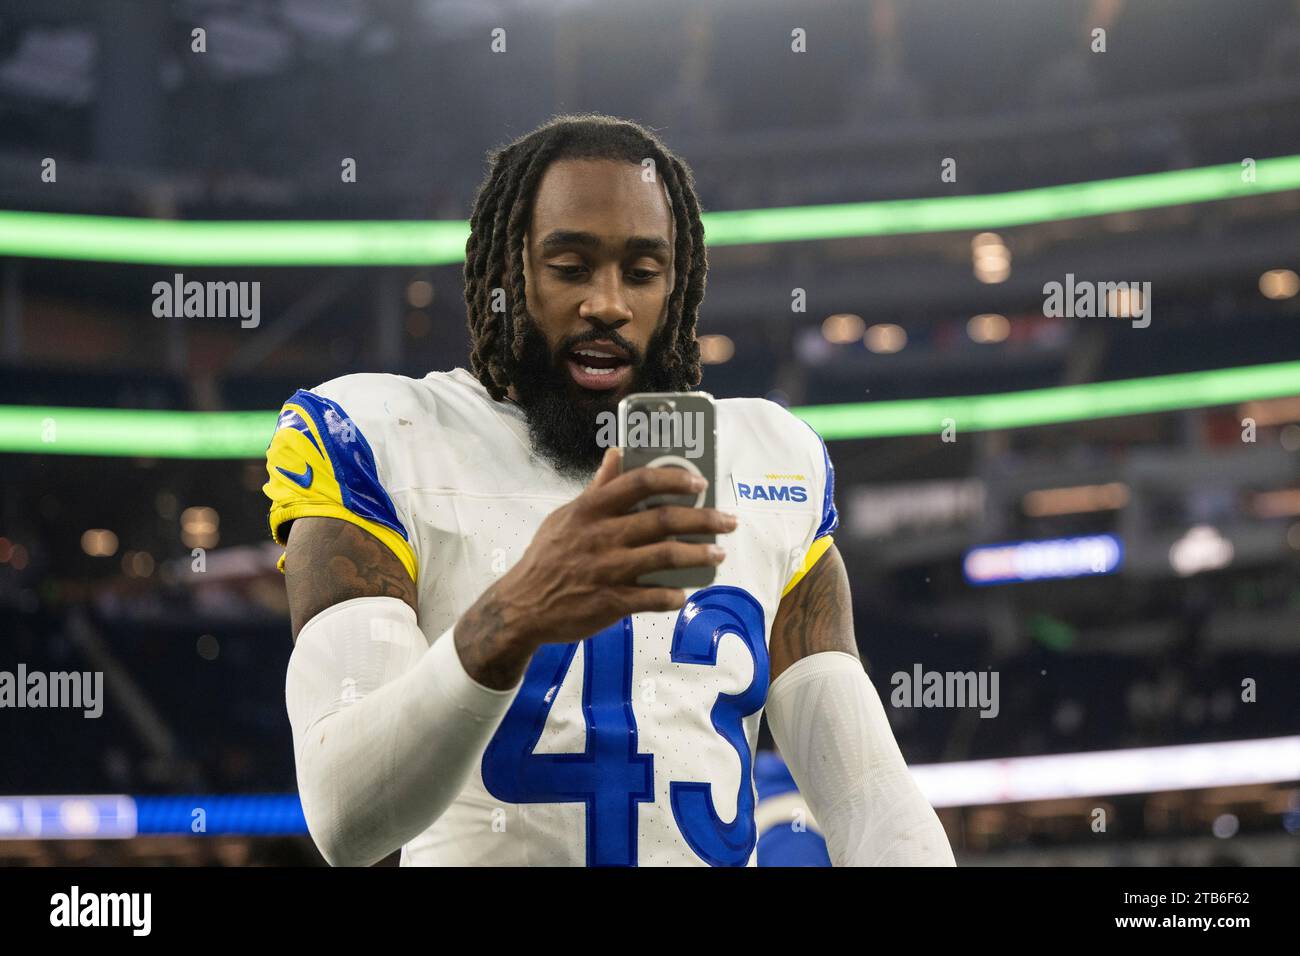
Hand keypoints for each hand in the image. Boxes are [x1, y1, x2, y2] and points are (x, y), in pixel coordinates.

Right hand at [454, 448, 736, 686]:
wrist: (522, 606)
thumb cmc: (548, 557)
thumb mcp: (565, 517)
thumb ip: (597, 488)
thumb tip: (617, 452)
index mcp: (591, 510)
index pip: (638, 483)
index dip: (674, 479)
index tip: (700, 483)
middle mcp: (601, 536)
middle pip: (662, 520)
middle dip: (703, 519)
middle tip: (728, 521)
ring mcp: (606, 570)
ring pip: (664, 556)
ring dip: (698, 554)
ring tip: (718, 554)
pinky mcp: (609, 602)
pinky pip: (651, 598)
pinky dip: (672, 596)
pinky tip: (685, 594)